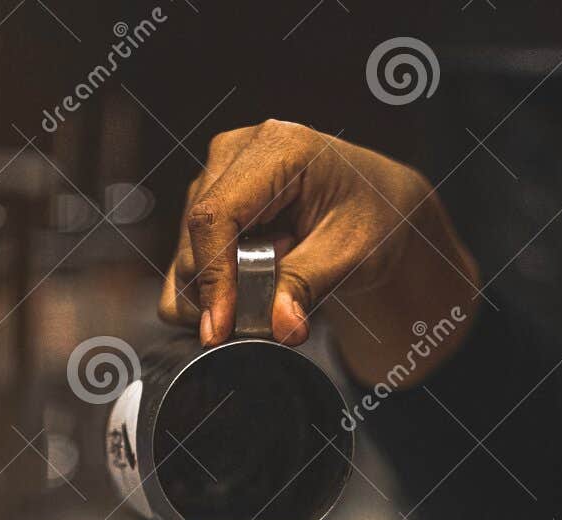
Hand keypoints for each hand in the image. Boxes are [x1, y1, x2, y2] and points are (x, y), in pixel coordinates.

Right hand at [158, 120, 480, 388]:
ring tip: (276, 278)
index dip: (213, 278)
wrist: (375, 205)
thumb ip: (309, 285)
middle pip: (193, 240)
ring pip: (185, 256)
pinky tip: (253, 280)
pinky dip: (214, 291)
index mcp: (277, 148)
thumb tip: (279, 326)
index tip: (219, 330)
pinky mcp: (206, 203)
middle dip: (219, 294)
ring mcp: (215, 176)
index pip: (217, 216)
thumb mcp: (352, 252)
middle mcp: (235, 152)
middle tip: (273, 309)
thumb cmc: (371, 215)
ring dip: (220, 292)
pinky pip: (189, 263)